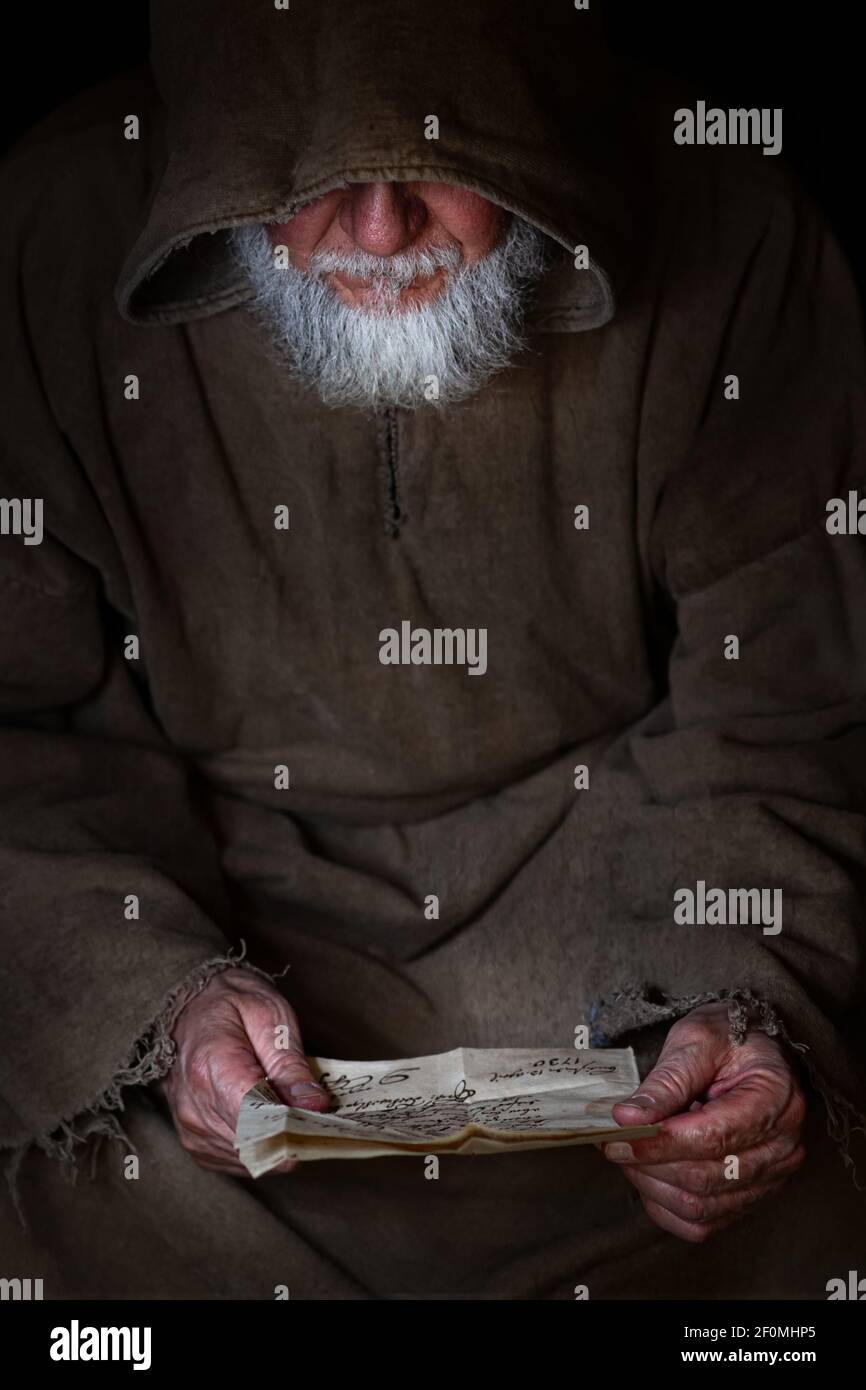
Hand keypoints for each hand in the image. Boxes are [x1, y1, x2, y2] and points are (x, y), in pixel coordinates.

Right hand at [160, 966, 328, 1173]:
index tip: (321, 1115)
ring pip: (251, 1156)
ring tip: (289, 1105)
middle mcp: (195, 1106)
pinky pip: (239, 1159)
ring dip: (277, 1139)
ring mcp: (191, 1129)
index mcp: (211, 1067)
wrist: (186, 1007)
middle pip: (257, 1141)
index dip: (295, 1123)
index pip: (257, 1117)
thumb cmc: (231, 1003)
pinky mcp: (195, 1143)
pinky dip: (260, 1144)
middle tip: (313, 1108)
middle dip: (292, 1132)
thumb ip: (290, 1064)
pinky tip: (267, 1117)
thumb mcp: (270, 1016)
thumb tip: (314, 1106)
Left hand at [604, 1000, 805, 1241]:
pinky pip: (705, 1223)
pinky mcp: (754, 1194)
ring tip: (630, 1155)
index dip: (658, 1143)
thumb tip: (628, 1118)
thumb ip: (666, 1081)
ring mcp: (772, 1176)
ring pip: (702, 1207)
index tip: (617, 1135)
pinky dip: (667, 1207)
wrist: (753, 1048)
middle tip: (614, 1143)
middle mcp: (783, 1146)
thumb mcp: (696, 1040)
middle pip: (705, 1178)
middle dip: (649, 1164)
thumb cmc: (728, 1039)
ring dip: (654, 1187)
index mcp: (775, 1098)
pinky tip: (650, 1176)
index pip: (712, 1137)